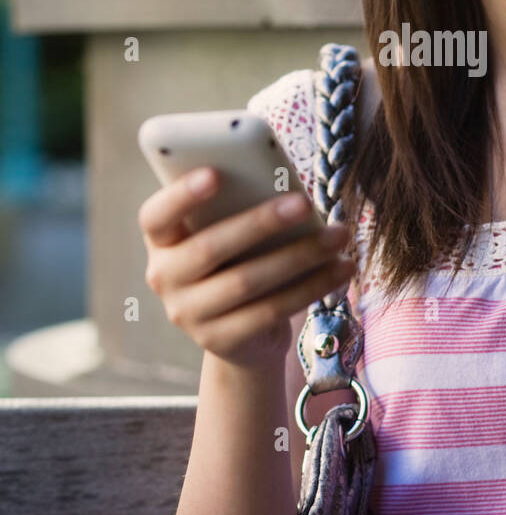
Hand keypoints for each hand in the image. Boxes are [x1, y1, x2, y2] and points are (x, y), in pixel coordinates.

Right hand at [138, 167, 354, 368]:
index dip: (181, 195)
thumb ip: (241, 206)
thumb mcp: (231, 231)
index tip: (215, 173)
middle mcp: (163, 278)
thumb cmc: (239, 258)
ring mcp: (188, 314)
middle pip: (210, 247)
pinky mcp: (220, 341)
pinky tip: (341, 269)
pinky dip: (312, 287)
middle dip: (261, 222)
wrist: (242, 332)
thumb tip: (287, 187)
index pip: (155, 216)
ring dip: (300, 255)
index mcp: (161, 240)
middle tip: (305, 202)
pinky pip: (271, 311)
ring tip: (339, 235)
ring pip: (247, 281)